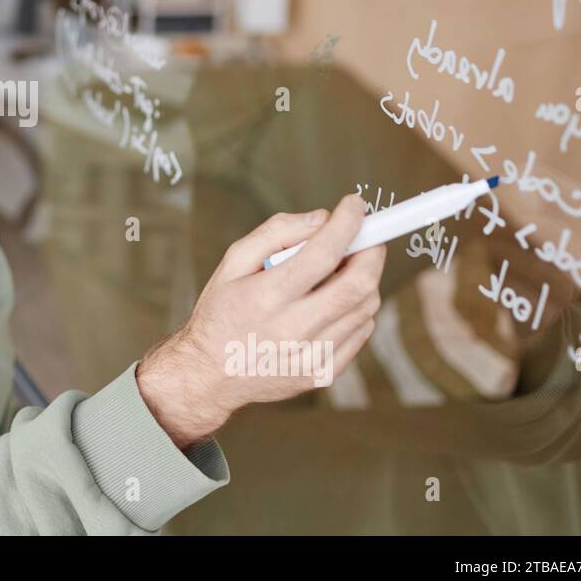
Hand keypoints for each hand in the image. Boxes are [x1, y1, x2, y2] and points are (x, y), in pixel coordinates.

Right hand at [137, 193, 384, 448]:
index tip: (355, 205)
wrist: (208, 375)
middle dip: (372, 252)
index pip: (323, 253)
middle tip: (366, 239)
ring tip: (341, 272)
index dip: (348, 223)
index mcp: (267, 297)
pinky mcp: (322, 374)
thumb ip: (275, 233)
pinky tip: (334, 303)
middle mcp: (293, 329)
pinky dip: (358, 310)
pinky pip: (361, 334)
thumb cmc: (220, 312)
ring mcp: (311, 356)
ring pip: (365, 308)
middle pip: (358, 284)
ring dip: (364, 280)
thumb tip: (321, 219)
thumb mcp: (232, 263)